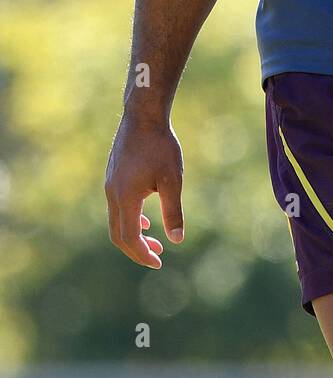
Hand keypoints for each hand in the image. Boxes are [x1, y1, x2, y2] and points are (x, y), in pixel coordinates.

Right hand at [105, 106, 183, 267]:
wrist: (143, 115)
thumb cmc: (161, 146)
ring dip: (133, 234)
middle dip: (137, 249)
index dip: (143, 254)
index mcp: (125, 198)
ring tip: (154, 240)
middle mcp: (112, 193)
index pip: (128, 238)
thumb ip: (173, 211)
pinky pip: (117, 206)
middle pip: (117, 234)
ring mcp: (110, 183)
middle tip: (157, 257)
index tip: (159, 262)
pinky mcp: (112, 175)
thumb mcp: (172, 180)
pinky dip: (129, 218)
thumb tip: (177, 240)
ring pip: (116, 219)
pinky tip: (143, 219)